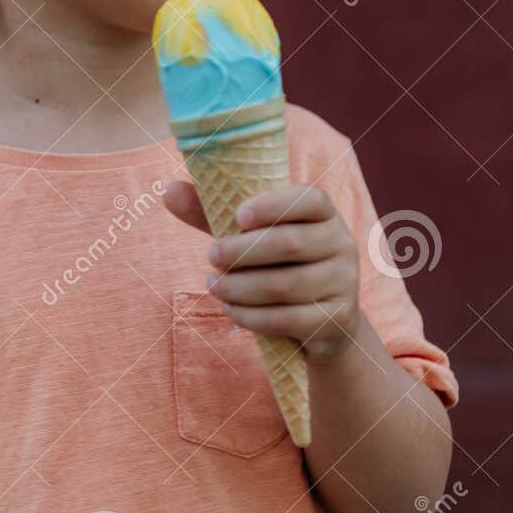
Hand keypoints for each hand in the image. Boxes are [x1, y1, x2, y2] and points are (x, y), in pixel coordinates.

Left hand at [163, 181, 361, 361]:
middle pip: (289, 243)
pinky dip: (252, 316)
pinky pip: (288, 319)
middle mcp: (342, 244)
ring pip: (285, 285)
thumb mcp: (249, 236)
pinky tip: (230, 310)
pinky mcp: (337, 319)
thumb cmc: (278, 265)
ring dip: (240, 287)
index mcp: (324, 215)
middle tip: (210, 255)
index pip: (310, 199)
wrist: (324, 322)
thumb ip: (213, 212)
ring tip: (213, 285)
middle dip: (242, 251)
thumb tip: (168, 190)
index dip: (273, 204)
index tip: (237, 216)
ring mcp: (344, 283)